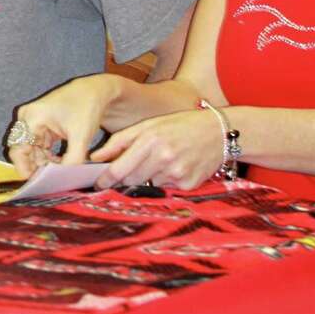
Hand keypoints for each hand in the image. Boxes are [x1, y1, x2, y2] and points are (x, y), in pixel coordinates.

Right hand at [7, 74, 119, 179]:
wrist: (95, 91)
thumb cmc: (87, 107)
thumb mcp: (81, 137)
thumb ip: (72, 161)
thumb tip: (63, 179)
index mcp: (32, 118)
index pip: (18, 150)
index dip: (24, 169)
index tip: (36, 184)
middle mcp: (27, 119)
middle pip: (23, 151)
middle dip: (35, 167)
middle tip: (49, 182)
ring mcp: (32, 122)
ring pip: (30, 151)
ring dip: (42, 163)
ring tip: (57, 173)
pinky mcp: (39, 126)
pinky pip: (38, 147)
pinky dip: (46, 157)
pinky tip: (58, 164)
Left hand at [91, 109, 223, 189]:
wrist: (219, 132)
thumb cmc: (179, 125)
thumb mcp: (148, 125)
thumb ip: (120, 141)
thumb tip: (95, 158)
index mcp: (150, 140)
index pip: (120, 169)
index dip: (105, 179)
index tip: (97, 184)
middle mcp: (164, 158)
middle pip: (132, 180)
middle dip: (125, 178)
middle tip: (128, 169)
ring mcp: (178, 173)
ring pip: (149, 184)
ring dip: (148, 177)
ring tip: (161, 160)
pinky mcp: (189, 185)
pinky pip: (167, 188)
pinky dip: (166, 180)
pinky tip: (175, 166)